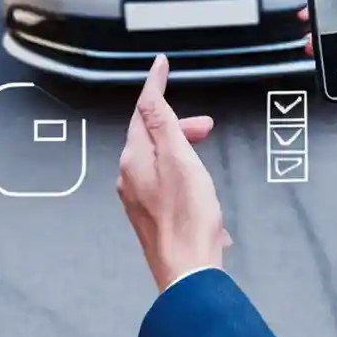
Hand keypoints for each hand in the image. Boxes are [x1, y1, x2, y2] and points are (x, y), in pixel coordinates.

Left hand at [118, 54, 230, 291]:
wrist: (188, 271)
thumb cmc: (187, 221)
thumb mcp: (180, 160)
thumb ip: (163, 124)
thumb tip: (149, 94)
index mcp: (134, 159)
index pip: (143, 111)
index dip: (154, 86)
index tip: (161, 66)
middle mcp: (129, 177)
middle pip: (151, 136)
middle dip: (179, 126)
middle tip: (206, 128)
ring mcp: (137, 197)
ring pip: (158, 159)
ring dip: (182, 151)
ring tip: (205, 160)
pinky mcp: (149, 215)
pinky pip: (163, 182)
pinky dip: (182, 174)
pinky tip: (200, 189)